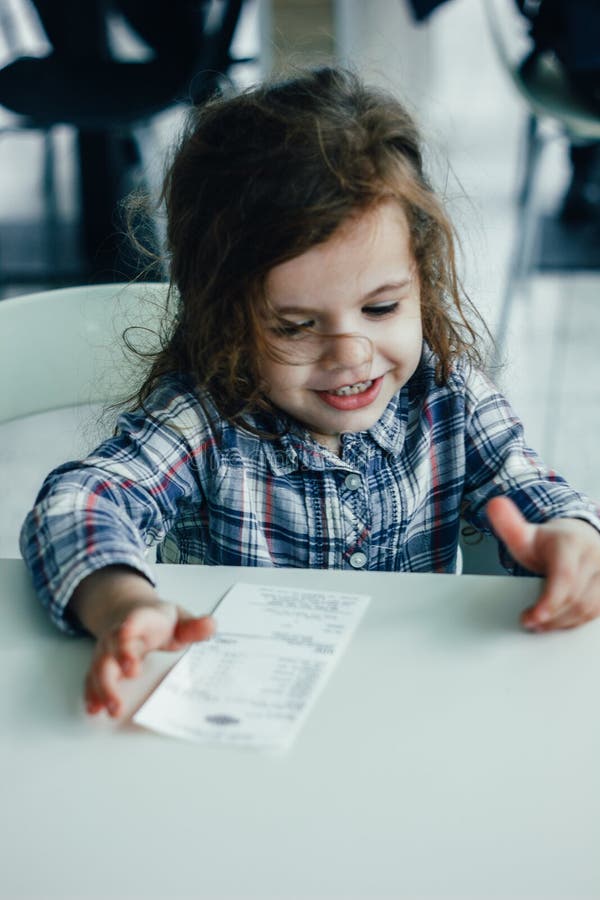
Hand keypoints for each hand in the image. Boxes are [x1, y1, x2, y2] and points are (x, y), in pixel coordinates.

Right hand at [85, 599, 213, 717]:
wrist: (129, 613)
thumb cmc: (157, 621)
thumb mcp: (179, 619)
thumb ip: (194, 626)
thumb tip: (211, 625)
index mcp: (141, 620)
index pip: (134, 621)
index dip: (130, 627)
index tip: (127, 634)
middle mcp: (118, 635)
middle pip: (114, 647)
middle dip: (120, 660)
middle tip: (131, 674)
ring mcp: (107, 651)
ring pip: (100, 667)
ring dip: (104, 687)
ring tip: (112, 708)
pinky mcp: (101, 666)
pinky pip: (92, 679)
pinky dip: (92, 694)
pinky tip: (94, 709)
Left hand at [486, 496, 599, 630]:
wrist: (578, 538)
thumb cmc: (551, 542)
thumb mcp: (527, 533)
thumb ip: (509, 525)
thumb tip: (494, 504)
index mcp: (572, 543)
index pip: (565, 576)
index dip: (550, 600)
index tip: (534, 616)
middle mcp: (594, 557)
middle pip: (575, 597)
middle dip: (550, 615)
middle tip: (529, 622)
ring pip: (588, 609)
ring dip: (562, 622)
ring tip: (540, 623)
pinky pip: (596, 614)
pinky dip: (574, 622)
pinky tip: (557, 622)